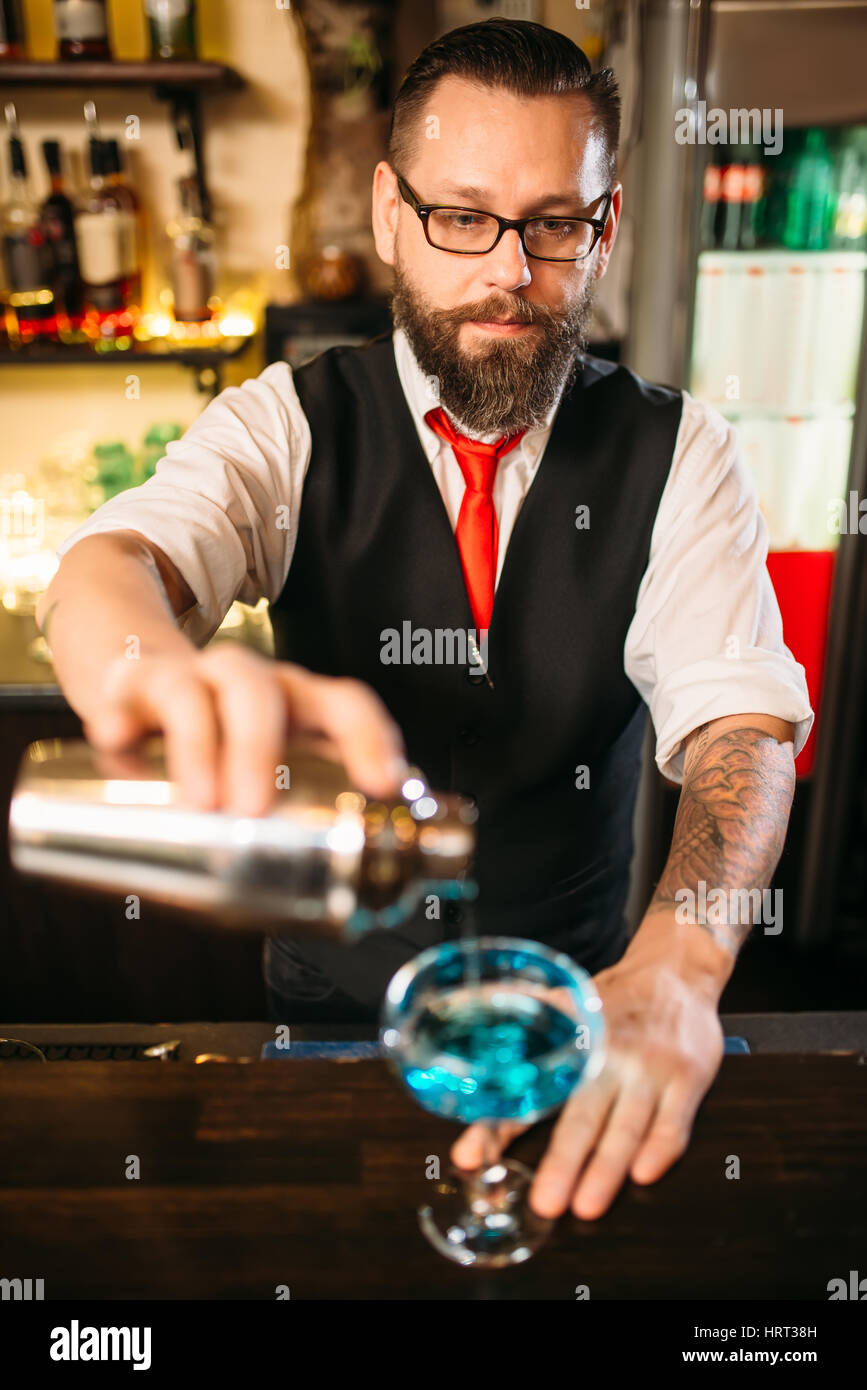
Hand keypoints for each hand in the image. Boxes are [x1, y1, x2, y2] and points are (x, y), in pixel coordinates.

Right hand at [82, 641, 407, 813]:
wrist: (148, 689)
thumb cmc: (229, 739)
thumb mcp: (275, 766)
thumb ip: (302, 814)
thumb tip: (333, 898)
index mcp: (300, 702)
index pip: (345, 703)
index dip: (370, 738)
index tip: (381, 783)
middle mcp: (250, 682)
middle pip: (262, 694)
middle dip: (261, 750)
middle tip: (254, 808)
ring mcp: (191, 680)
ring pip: (196, 695)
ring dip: (200, 745)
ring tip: (202, 799)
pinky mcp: (134, 691)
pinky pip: (126, 700)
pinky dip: (122, 721)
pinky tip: (117, 741)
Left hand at [451, 920, 724, 1219]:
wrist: (677, 973)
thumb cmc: (614, 1004)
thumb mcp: (565, 1011)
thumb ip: (523, 1054)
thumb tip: (465, 1050)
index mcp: (572, 1038)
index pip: (531, 1087)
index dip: (502, 1124)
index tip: (475, 1157)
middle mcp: (608, 1051)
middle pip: (582, 1114)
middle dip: (562, 1161)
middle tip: (544, 1201)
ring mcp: (650, 1066)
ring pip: (626, 1126)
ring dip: (605, 1168)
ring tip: (586, 1205)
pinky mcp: (687, 1078)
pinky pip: (673, 1122)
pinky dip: (660, 1149)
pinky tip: (644, 1173)